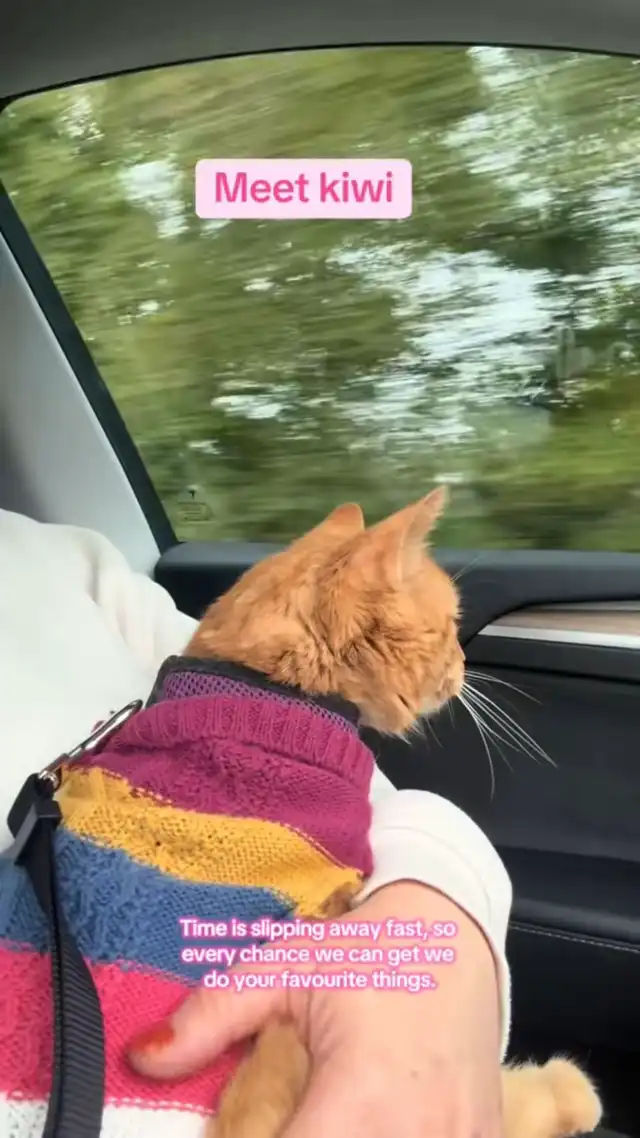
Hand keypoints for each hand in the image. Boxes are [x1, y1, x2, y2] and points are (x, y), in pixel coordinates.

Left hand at [129, 882, 503, 1136]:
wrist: (457, 928)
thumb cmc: (372, 945)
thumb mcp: (287, 967)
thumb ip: (212, 1015)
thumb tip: (144, 1055)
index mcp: (365, 1095)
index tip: (237, 1133)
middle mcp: (419, 1134)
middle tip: (277, 1120)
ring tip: (320, 1113)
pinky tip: (366, 1119)